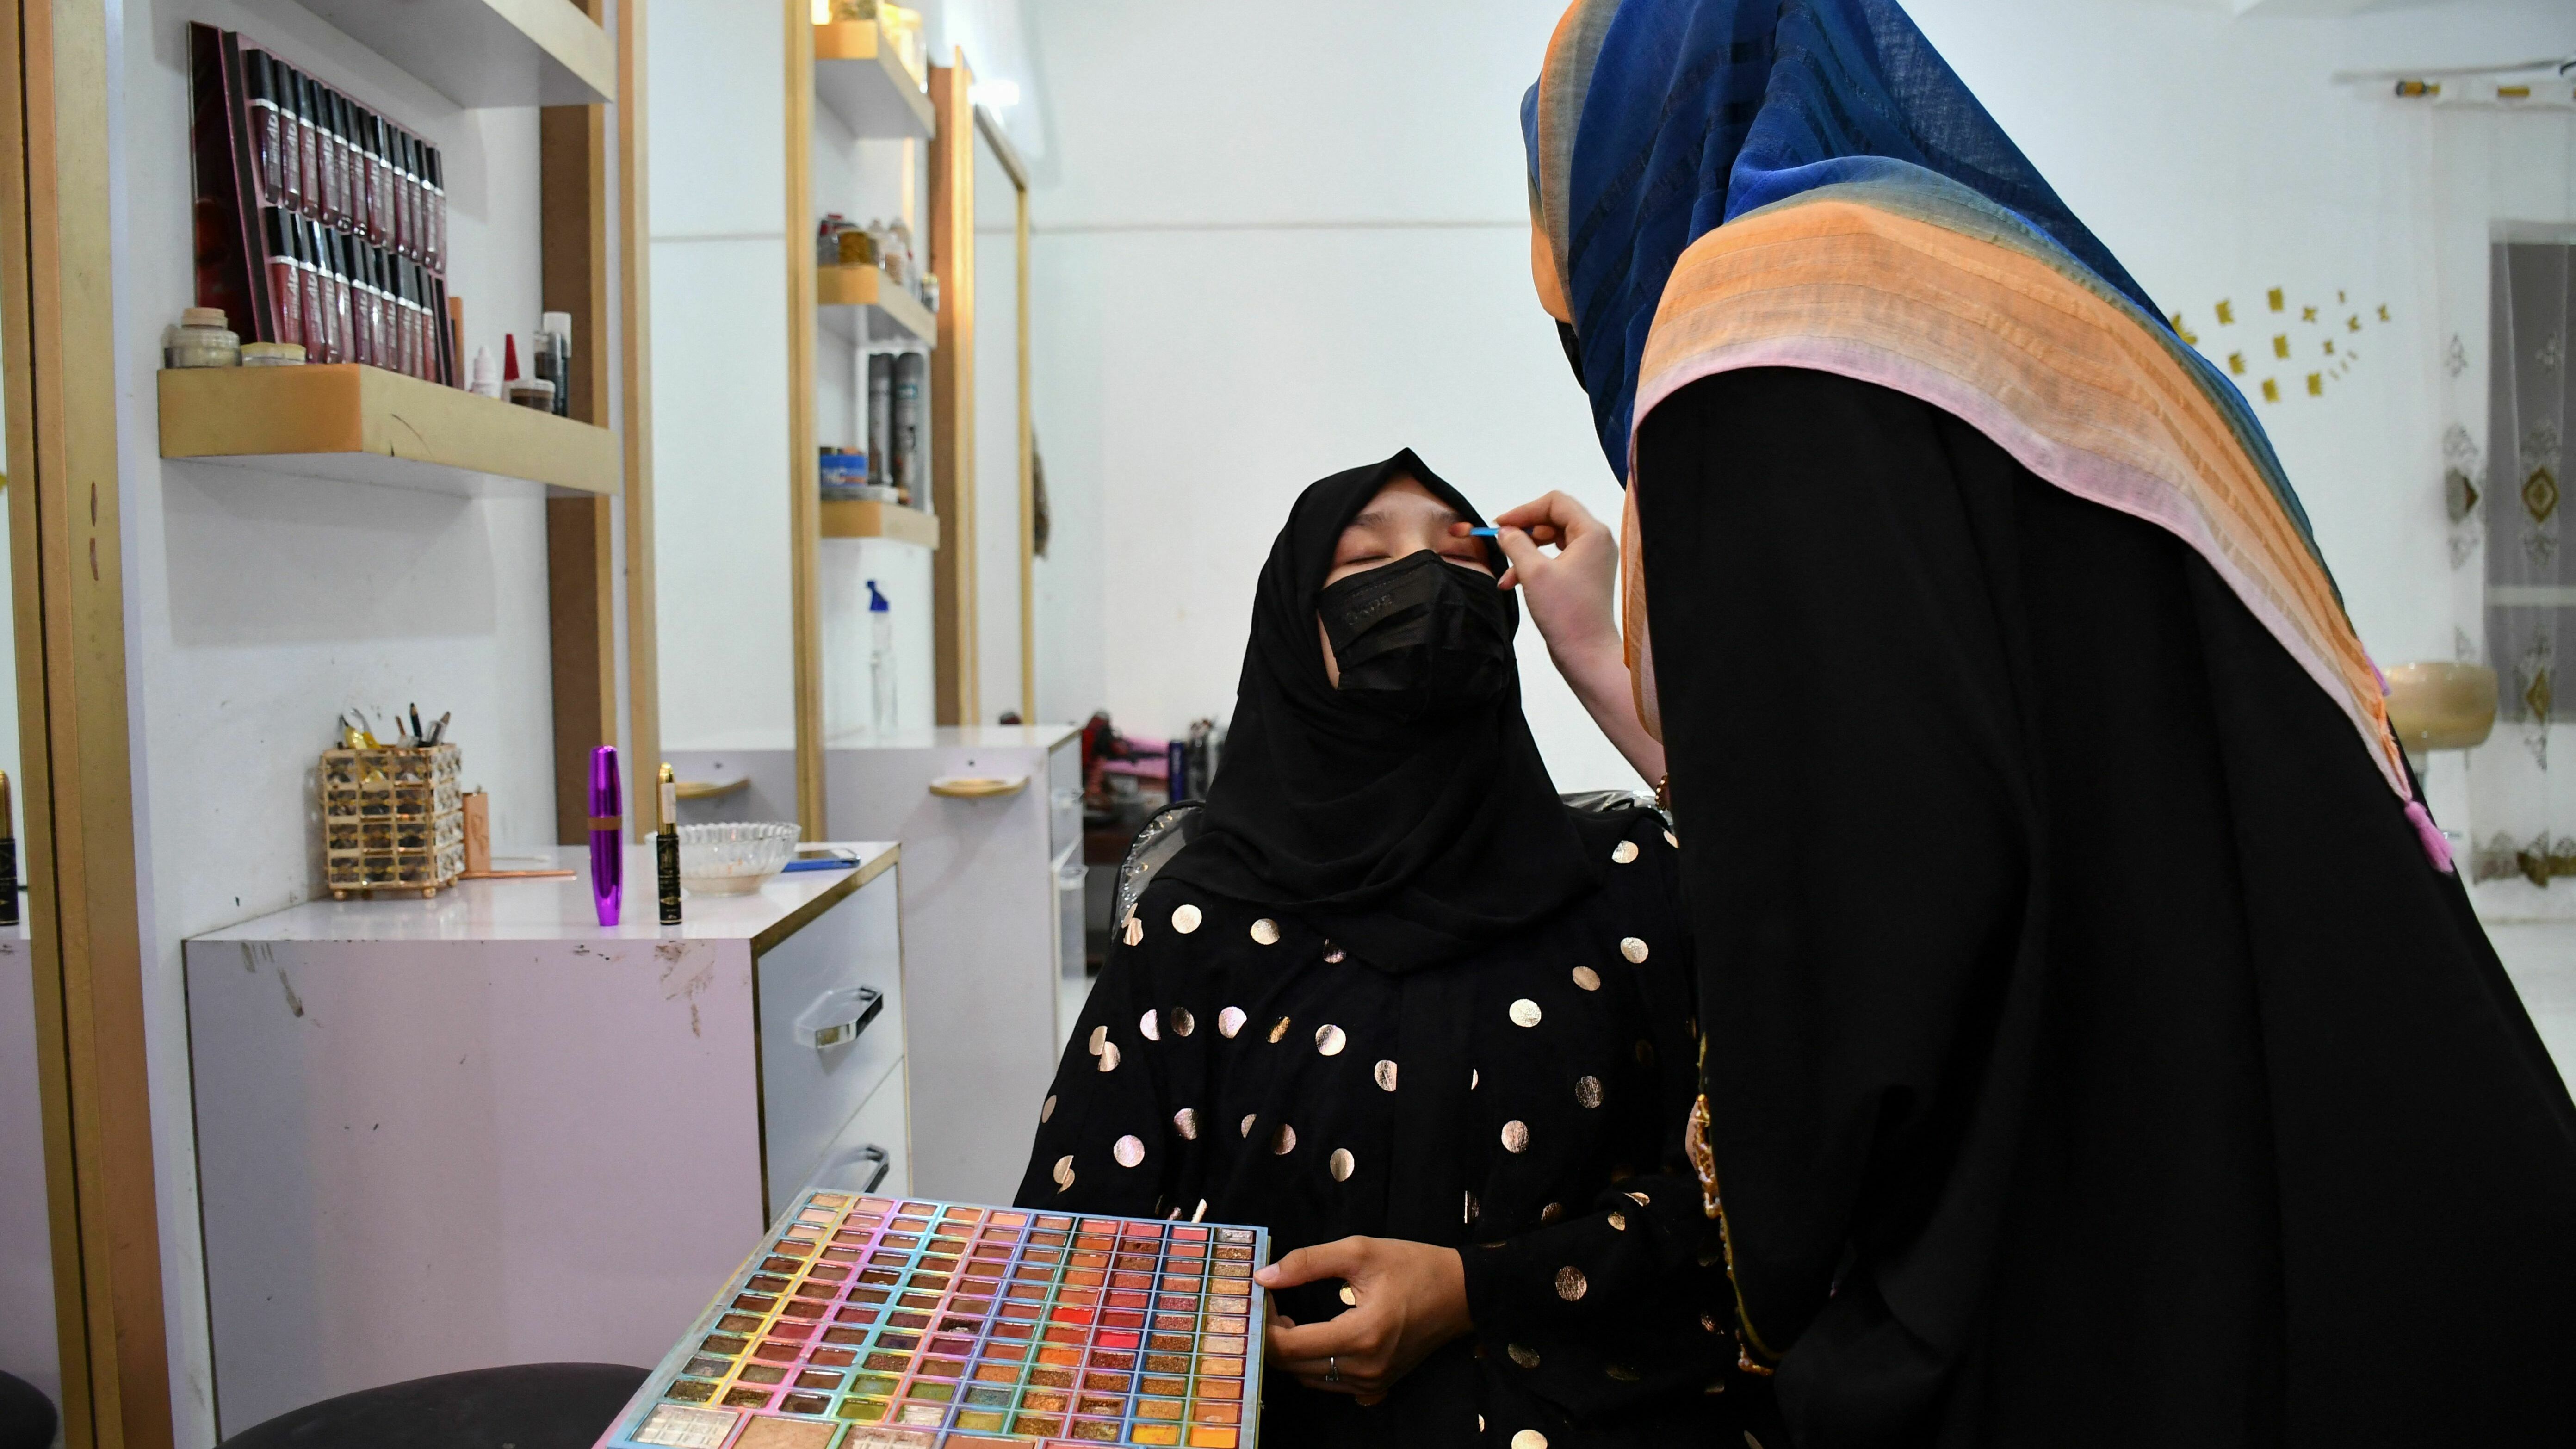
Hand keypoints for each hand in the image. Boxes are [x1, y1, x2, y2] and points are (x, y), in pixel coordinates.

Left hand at [1258, 1236, 1471, 1402]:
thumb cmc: (1414, 1266)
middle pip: (1293, 1366)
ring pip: (1307, 1377)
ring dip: (1290, 1350)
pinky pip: (1329, 1382)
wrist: (1461, 1293)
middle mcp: (1365, 1369)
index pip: (1289, 1347)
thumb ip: (1307, 1263)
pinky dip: (1312, 1362)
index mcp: (1361, 1336)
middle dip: (1272, 1334)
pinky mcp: (1378, 1386)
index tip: (1262, 1295)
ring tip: (1287, 1315)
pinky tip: (1312, 1335)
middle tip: (1271, 1300)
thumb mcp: (1360, 1251)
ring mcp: (1372, 1383)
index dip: (1265, 1323)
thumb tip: (1264, 1277)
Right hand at [1455, 492, 1619, 665]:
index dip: (1525, 510)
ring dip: (1525, 551)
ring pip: (1552, 541)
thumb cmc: (1566, 613)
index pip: (1555, 503)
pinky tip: (1512, 582)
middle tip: (1500, 541)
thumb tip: (1504, 531)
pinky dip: (1534, 566)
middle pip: (1554, 519)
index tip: (1500, 524)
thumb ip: (1515, 544)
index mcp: (1592, 533)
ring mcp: (1591, 560)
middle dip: (1524, 531)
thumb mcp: (1533, 572)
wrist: (1586, 652)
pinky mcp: (1584, 576)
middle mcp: (1596, 542)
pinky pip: (1555, 559)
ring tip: (1506, 571)